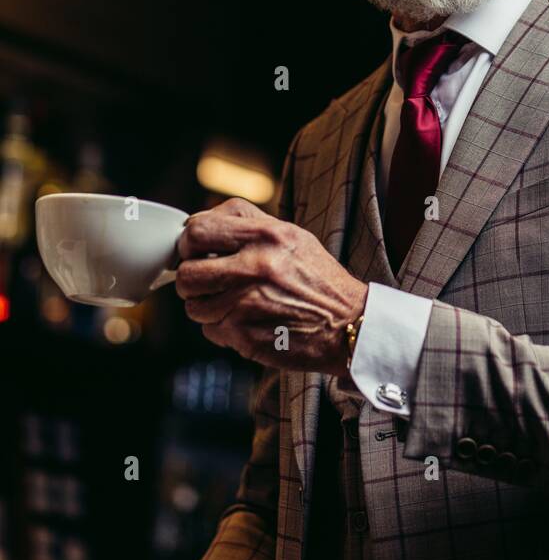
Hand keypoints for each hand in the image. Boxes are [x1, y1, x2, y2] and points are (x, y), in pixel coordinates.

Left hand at [174, 198, 368, 375]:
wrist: (348, 324)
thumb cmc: (317, 280)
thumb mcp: (291, 235)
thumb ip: (246, 224)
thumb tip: (197, 225)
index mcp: (266, 236)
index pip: (198, 230)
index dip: (190, 242)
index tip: (196, 251)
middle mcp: (255, 267)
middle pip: (188, 273)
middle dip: (192, 279)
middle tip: (207, 282)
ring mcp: (247, 303)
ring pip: (194, 306)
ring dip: (207, 308)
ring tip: (234, 303)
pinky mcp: (245, 335)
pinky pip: (210, 330)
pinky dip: (223, 329)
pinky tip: (247, 322)